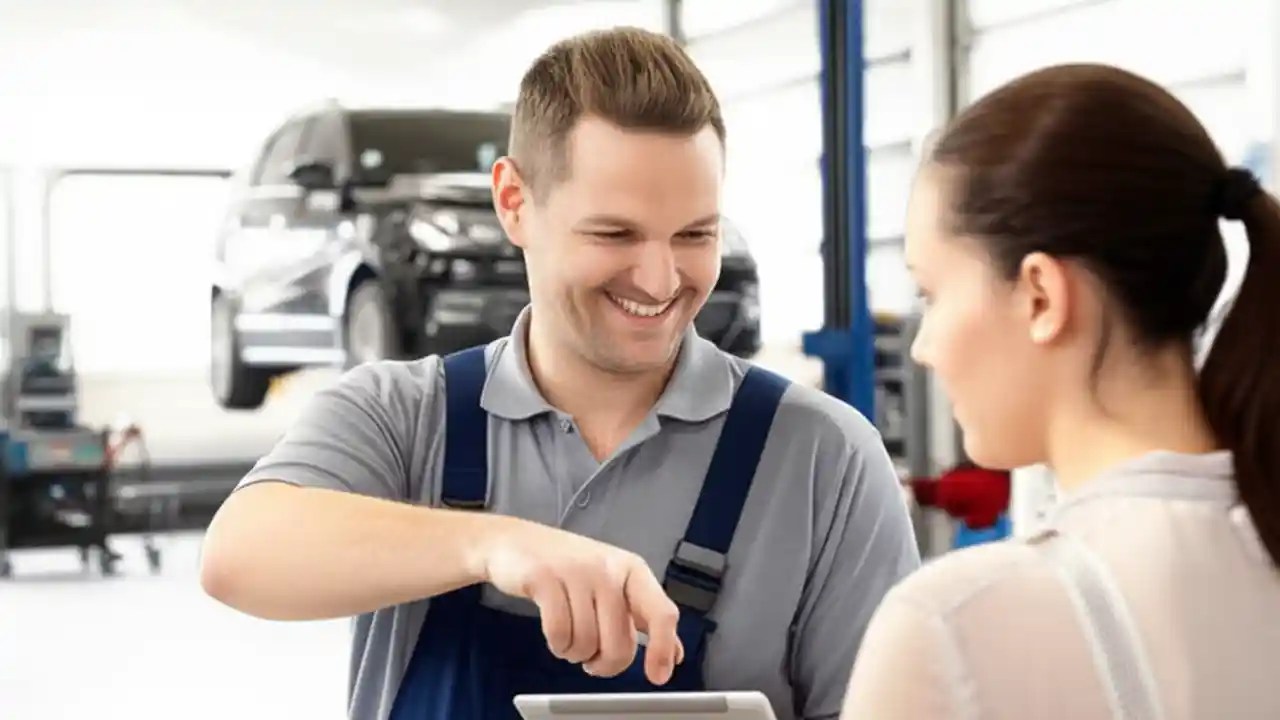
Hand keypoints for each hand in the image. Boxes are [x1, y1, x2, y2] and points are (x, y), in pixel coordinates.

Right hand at [474, 517, 684, 682]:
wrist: (515, 542)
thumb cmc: (568, 567)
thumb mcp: (613, 585)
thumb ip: (643, 617)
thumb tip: (673, 654)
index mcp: (632, 569)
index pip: (661, 613)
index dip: (663, 648)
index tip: (658, 676)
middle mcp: (608, 568)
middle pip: (620, 644)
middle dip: (604, 664)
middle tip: (591, 659)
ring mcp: (576, 572)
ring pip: (586, 643)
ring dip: (575, 653)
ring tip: (568, 638)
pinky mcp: (544, 579)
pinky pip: (558, 634)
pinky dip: (556, 645)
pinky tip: (555, 635)